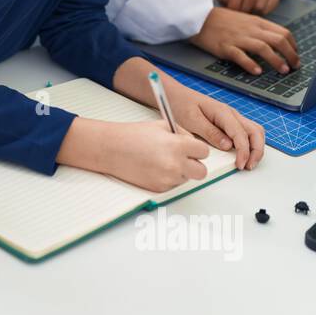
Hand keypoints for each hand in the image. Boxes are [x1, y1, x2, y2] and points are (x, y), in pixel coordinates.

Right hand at [58, 118, 210, 193]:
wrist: (111, 149)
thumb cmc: (132, 136)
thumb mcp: (160, 125)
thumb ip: (182, 133)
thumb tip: (192, 143)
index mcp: (177, 145)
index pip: (204, 152)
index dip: (197, 149)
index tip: (191, 149)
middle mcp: (175, 164)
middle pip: (201, 171)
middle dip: (194, 165)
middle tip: (183, 159)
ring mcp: (167, 179)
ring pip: (186, 179)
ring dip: (180, 172)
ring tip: (161, 161)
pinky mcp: (158, 188)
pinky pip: (172, 185)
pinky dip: (167, 179)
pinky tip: (154, 168)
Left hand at [162, 76, 265, 169]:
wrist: (175, 95)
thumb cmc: (181, 104)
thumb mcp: (192, 120)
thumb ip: (210, 132)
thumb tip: (228, 146)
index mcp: (223, 112)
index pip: (241, 134)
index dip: (243, 151)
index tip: (240, 164)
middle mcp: (231, 114)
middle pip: (255, 132)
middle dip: (256, 150)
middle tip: (249, 165)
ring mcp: (230, 118)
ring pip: (253, 132)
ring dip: (255, 148)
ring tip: (247, 163)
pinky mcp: (227, 122)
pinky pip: (244, 133)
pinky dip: (248, 144)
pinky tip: (242, 154)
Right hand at [189, 6, 299, 74]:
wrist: (200, 18)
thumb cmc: (223, 21)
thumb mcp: (246, 19)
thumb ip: (260, 29)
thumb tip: (277, 42)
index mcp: (258, 22)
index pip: (283, 32)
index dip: (293, 46)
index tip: (295, 55)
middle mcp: (251, 29)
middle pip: (278, 41)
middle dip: (291, 55)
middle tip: (295, 66)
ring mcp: (238, 38)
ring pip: (263, 48)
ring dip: (276, 61)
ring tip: (283, 71)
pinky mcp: (225, 47)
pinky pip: (240, 56)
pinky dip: (250, 64)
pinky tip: (257, 72)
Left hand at [215, 0, 280, 14]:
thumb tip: (233, 4)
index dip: (234, 3)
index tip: (231, 10)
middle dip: (244, 9)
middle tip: (239, 14)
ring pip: (262, 3)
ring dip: (252, 12)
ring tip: (246, 12)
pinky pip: (271, 5)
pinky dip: (263, 12)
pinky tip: (255, 11)